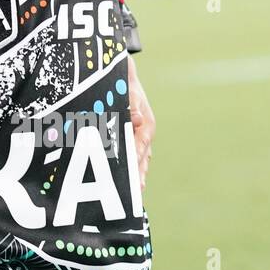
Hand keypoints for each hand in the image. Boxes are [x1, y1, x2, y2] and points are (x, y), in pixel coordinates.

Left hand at [128, 54, 154, 189]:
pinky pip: (134, 156)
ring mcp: (141, 136)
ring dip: (136, 175)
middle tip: (134, 195)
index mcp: (146, 124)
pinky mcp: (134, 137)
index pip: (141, 146)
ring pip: (139, 160)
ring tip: (133, 196)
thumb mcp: (127, 89)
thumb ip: (131, 103)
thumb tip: (138, 119)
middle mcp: (145, 133)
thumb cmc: (124, 82)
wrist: (123, 73)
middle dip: (138, 176)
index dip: (136, 163)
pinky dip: (131, 168)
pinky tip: (125, 182)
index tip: (134, 179)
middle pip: (142, 159)